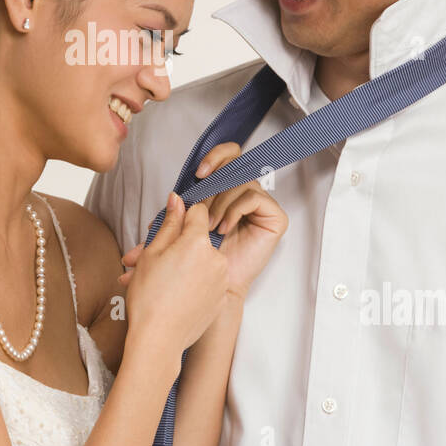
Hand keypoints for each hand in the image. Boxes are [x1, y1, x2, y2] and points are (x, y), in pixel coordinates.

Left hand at [120, 143, 287, 300]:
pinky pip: (253, 198)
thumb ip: (173, 214)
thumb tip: (170, 195)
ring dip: (219, 202)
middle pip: (237, 161)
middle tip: (201, 198)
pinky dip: (234, 211)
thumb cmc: (198, 262)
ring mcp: (261, 205)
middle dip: (214, 178)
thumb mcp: (178, 231)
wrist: (211, 290)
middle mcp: (244, 193)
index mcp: (225, 190)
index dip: (214, 157)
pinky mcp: (275, 218)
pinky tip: (225, 228)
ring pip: (241, 180)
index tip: (197, 173)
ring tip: (211, 225)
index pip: (228, 155)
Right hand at [121, 191, 228, 357]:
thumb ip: (169, 223)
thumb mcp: (152, 254)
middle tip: (157, 260)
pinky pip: (208, 279)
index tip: (170, 226)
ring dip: (188, 263)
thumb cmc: (149, 297)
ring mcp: (221, 279)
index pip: (198, 211)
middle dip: (182, 243)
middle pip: (201, 237)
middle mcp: (216, 257)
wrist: (159, 340)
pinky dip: (195, 281)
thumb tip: (178, 199)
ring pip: (204, 259)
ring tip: (162, 280)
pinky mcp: (221, 296)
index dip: (182, 216)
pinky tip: (176, 293)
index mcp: (198, 242)